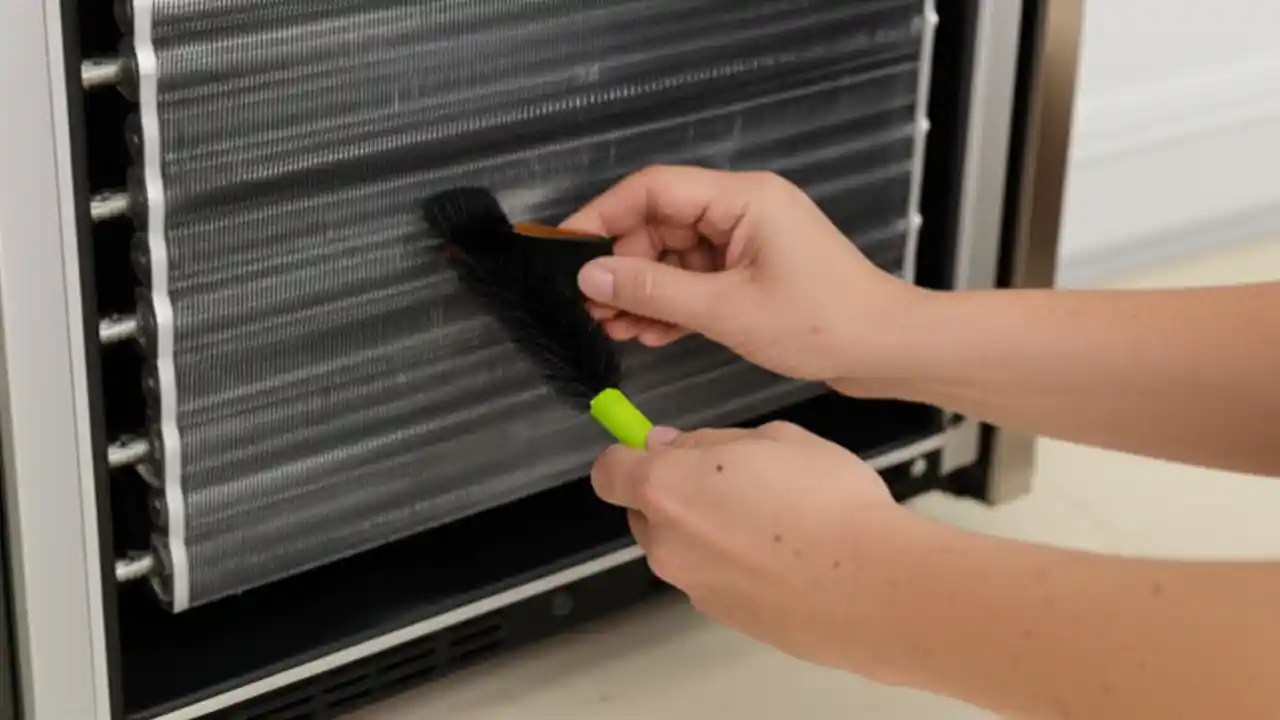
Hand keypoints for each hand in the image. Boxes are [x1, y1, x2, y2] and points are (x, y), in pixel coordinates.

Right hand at [564, 165, 926, 386]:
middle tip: (590, 306)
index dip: (603, 216)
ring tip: (612, 326)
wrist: (887, 351)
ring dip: (642, 290)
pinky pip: (695, 279)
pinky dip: (670, 304)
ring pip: (673, 256)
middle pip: (659, 224)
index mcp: (743, 198)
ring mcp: (747, 242)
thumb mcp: (727, 309)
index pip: (653, 189)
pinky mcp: (750, 272)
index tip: (568, 249)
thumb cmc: (827, 322)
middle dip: (621, 265)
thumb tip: (593, 275)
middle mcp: (743, 210)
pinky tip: (647, 332)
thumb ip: (655, 290)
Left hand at [591, 421, 914, 671]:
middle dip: (674, 493)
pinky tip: (780, 555)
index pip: (609, 471)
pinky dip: (731, 563)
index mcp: (668, 487)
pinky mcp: (720, 614)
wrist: (870, 585)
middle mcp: (667, 541)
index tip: (652, 447)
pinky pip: (711, 576)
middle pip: (643, 511)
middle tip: (730, 479)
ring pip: (680, 545)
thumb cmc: (829, 505)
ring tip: (768, 519)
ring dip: (706, 530)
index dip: (627, 456)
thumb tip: (676, 445)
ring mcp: (692, 583)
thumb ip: (711, 441)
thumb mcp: (774, 439)